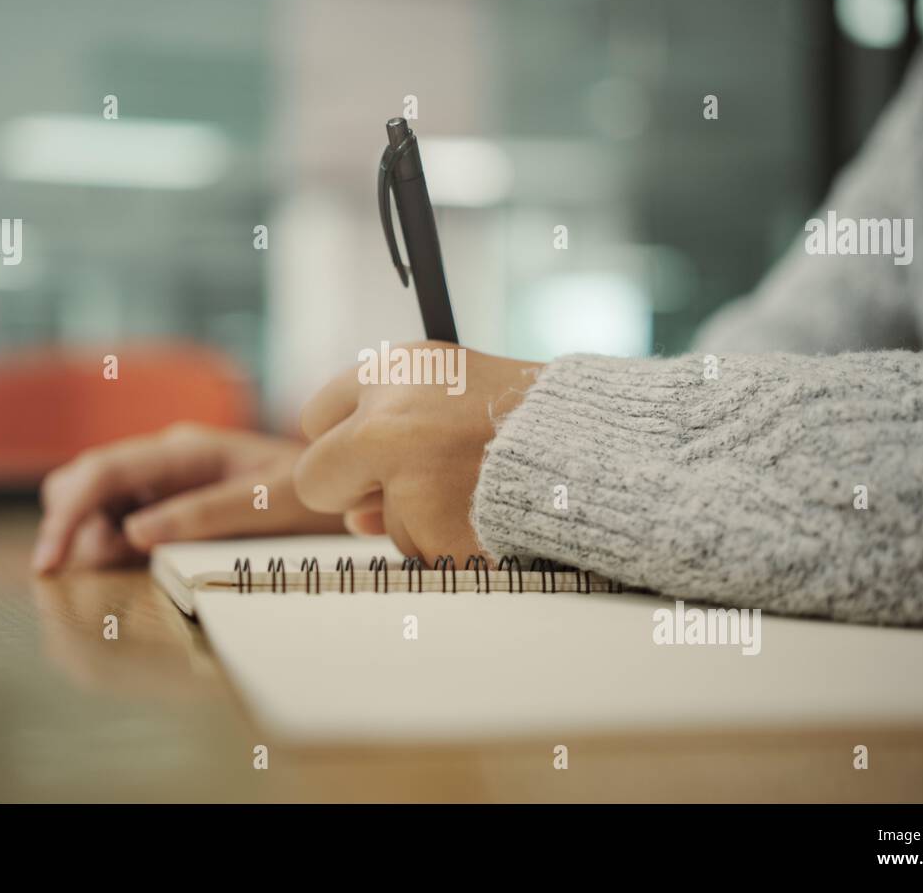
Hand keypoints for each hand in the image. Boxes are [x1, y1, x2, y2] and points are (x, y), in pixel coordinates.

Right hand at [31, 424, 343, 572]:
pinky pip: (118, 523)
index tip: (49, 563)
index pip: (104, 473)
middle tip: (97, 573)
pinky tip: (134, 567)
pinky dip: (111, 548)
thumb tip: (133, 533)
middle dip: (72, 528)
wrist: (343, 495)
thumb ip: (204, 514)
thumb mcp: (270, 504)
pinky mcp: (168, 507)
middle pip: (84, 483)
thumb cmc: (312, 497)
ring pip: (94, 504)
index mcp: (186, 450)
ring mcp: (164, 482)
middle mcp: (165, 461)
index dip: (67, 516)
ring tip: (131, 569)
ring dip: (92, 540)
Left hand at [293, 341, 540, 563]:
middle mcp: (390, 414)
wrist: (607, 446)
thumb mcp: (457, 393)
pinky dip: (451, 549)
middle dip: (351, 494)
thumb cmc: (536, 420)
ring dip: (417, 524)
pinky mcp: (434, 524)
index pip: (318, 416)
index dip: (343, 446)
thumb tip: (352, 514)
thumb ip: (395, 437)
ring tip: (481, 493)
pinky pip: (418, 555)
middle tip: (414, 488)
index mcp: (397, 367)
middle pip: (316, 476)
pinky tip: (489, 520)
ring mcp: (408, 472)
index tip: (371, 458)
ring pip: (376, 525)